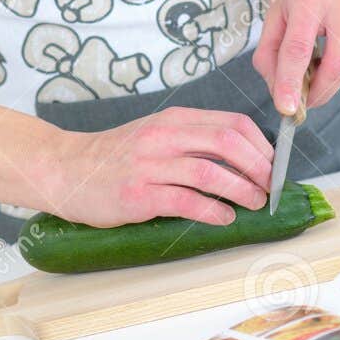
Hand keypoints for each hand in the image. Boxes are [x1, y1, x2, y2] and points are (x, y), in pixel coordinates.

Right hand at [46, 107, 272, 227]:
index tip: (274, 166)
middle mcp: (164, 137)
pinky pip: (184, 201)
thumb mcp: (157, 136)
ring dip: (241, 190)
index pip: (233, 123)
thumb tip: (244, 161)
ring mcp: (149, 165)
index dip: (261, 146)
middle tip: (270, 188)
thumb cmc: (117, 157)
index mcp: (174, 120)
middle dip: (259, 167)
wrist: (66, 169)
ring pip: (210, 172)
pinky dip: (211, 211)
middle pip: (227, 143)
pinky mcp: (137, 194)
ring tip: (255, 204)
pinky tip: (224, 219)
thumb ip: (194, 142)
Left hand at [253, 0, 339, 112]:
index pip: (298, 50)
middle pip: (337, 65)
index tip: (287, 109)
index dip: (290, 84)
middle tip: (308, 98)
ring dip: (336, 67)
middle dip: (321, 90)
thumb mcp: (274, 7)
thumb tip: (280, 91)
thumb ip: (270, 51)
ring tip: (324, 43)